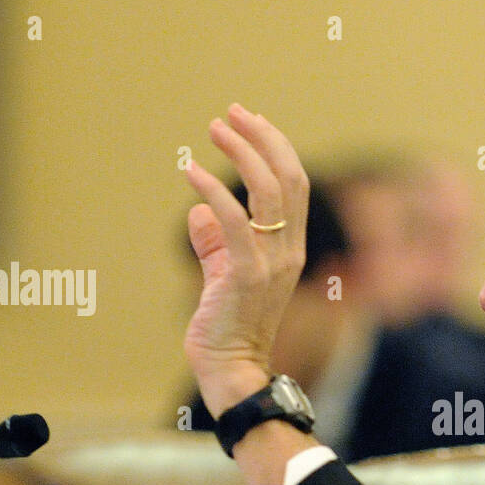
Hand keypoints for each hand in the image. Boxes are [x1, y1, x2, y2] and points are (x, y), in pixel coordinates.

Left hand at [183, 103, 309, 416]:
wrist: (232, 371)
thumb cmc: (226, 328)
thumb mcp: (222, 276)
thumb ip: (215, 243)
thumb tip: (198, 211)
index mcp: (290, 249)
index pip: (294, 186)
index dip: (275, 147)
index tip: (249, 122)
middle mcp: (288, 251)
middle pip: (288, 178)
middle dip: (262, 137)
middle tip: (231, 113)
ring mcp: (272, 263)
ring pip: (268, 191)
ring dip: (241, 151)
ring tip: (214, 127)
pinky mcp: (246, 275)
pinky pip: (233, 221)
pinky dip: (212, 190)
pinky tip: (190, 171)